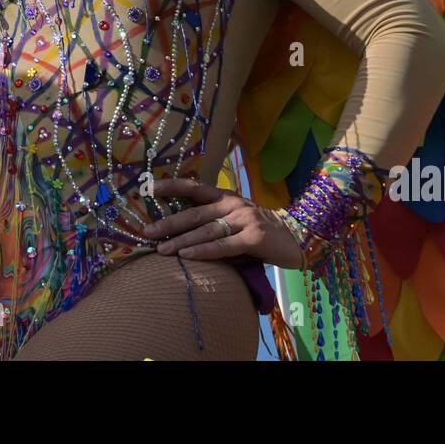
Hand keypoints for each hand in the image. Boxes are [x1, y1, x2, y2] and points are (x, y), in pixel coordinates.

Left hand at [144, 177, 303, 268]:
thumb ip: (214, 222)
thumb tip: (179, 232)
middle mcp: (233, 205)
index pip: (194, 188)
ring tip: (161, 249)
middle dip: (169, 222)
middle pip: (195, 213)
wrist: (297, 237)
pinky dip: (203, 251)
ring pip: (206, 231)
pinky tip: (187, 256)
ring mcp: (244, 220)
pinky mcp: (254, 238)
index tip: (149, 188)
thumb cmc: (260, 232)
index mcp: (226, 197)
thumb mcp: (236, 221)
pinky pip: (224, 246)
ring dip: (181, 241)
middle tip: (147, 231)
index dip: (172, 186)